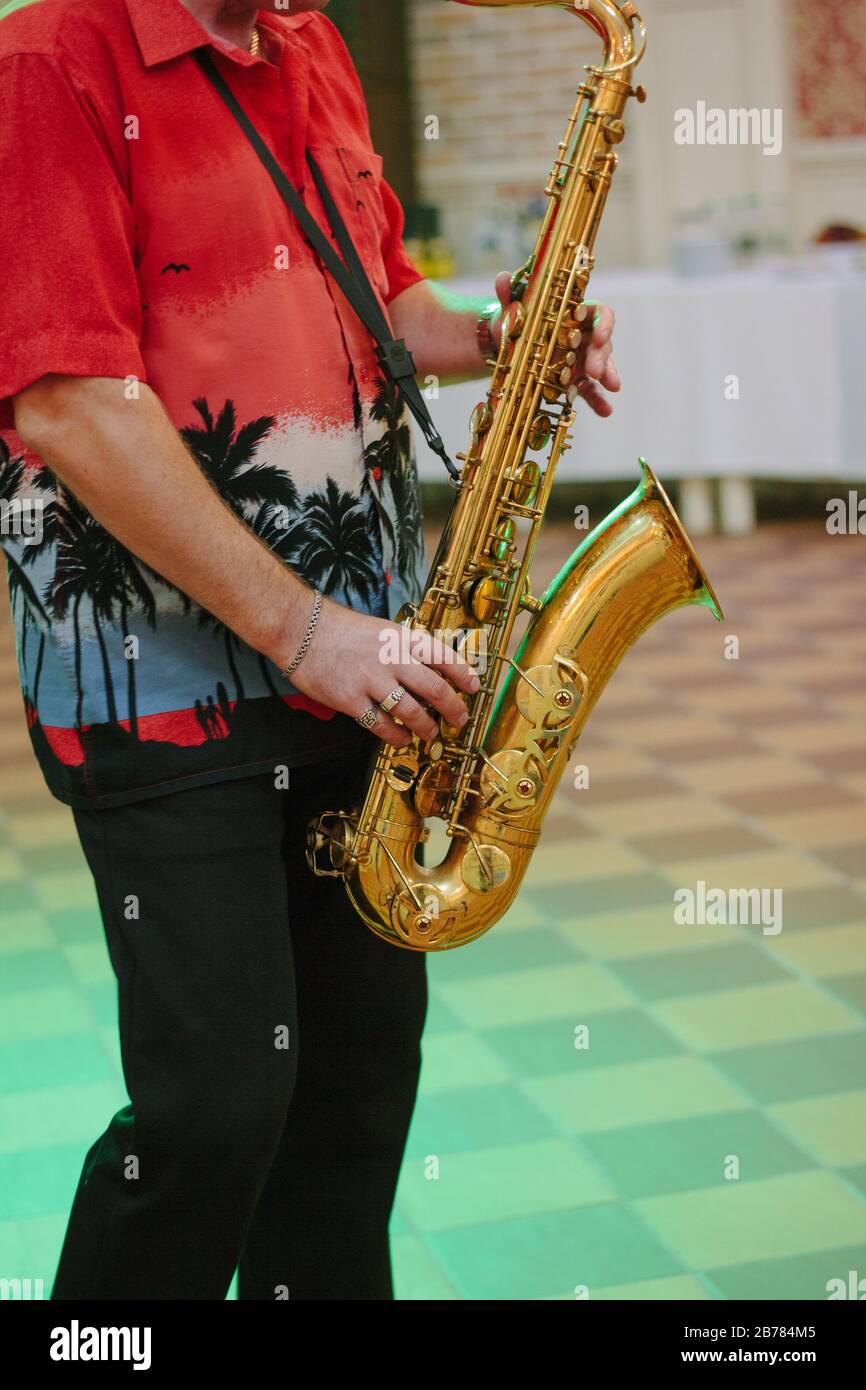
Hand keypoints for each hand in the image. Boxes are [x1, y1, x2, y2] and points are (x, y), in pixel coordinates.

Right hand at [289, 599, 481, 748]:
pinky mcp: (351, 700)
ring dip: (426, 727)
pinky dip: (395, 736)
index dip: (463, 674)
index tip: (474, 687)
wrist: (301, 630)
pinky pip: (381, 725)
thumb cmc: (341, 630)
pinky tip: (401, 739)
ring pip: (411, 711)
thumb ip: (405, 648)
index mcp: (401, 638)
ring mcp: (371, 680)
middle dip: (453, 708)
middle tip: (460, 720)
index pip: (443, 656)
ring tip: (431, 734)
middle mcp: (391, 658)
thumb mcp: (382, 629)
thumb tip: (432, 670)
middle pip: (434, 688)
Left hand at [490, 270, 620, 417]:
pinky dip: (597, 400)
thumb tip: (502, 278)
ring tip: (611, 387)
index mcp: (574, 314)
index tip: (600, 336)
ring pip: (600, 366)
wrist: (505, 343)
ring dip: (607, 375)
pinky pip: (588, 390)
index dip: (604, 324)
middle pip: (601, 343)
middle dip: (602, 356)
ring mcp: (580, 358)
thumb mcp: (511, 307)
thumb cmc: (515, 320)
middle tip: (595, 372)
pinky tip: (605, 411)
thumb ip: (509, 293)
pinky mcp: (575, 379)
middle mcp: (582, 335)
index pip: (598, 313)